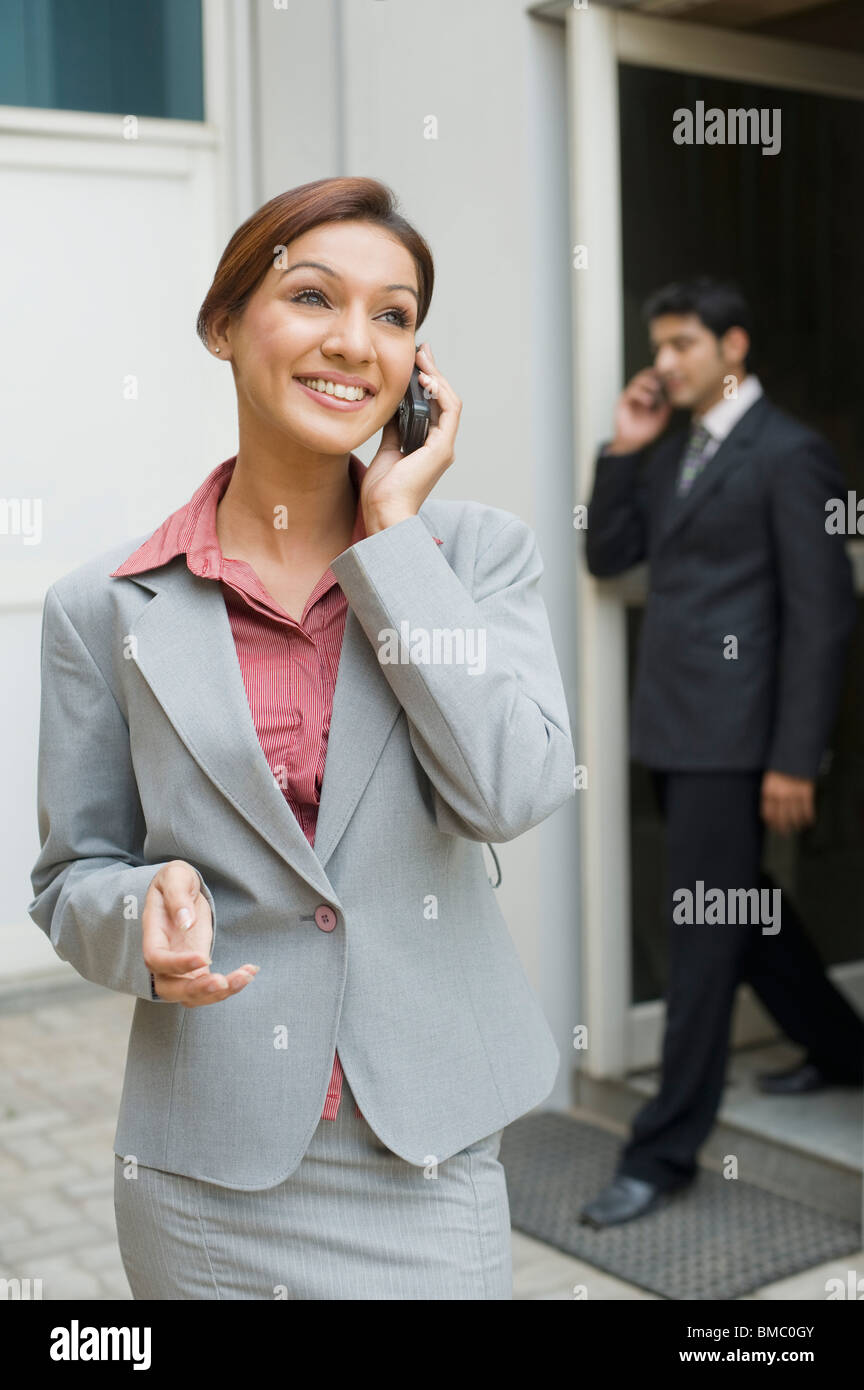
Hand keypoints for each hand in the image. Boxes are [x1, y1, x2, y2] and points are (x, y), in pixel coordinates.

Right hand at [142, 860, 258, 1005]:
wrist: (182, 888)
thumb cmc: (175, 880)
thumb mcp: (175, 877)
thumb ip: (178, 896)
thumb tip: (185, 921)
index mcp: (153, 934)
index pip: (156, 959)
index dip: (177, 964)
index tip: (204, 957)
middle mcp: (164, 957)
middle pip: (170, 989)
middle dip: (197, 990)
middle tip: (223, 982)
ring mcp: (180, 967)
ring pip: (193, 995)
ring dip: (219, 993)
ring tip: (246, 976)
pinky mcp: (197, 969)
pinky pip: (210, 987)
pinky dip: (231, 985)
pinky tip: (250, 971)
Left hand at [360, 342, 460, 532]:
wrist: (384, 512)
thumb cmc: (383, 491)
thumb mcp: (386, 450)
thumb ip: (394, 429)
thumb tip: (391, 407)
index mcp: (429, 446)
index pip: (434, 406)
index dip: (427, 382)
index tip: (416, 363)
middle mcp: (441, 445)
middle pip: (444, 400)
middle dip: (433, 373)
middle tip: (422, 352)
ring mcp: (444, 447)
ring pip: (450, 402)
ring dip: (438, 378)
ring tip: (423, 360)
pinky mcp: (442, 449)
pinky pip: (449, 412)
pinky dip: (441, 392)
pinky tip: (427, 379)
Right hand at [606, 368, 671, 454]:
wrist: (633, 443)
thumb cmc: (645, 432)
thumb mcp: (661, 418)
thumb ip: (666, 407)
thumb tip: (674, 397)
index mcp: (644, 396)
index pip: (650, 379)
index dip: (657, 375)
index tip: (668, 376)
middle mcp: (636, 395)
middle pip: (642, 376)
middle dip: (652, 375)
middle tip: (662, 379)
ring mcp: (628, 398)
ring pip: (636, 381)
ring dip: (647, 383)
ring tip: (656, 388)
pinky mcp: (622, 403)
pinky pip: (631, 392)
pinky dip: (641, 394)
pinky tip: (649, 401)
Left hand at [760, 771, 814, 835]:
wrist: (794, 751)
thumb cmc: (780, 765)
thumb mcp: (769, 777)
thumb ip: (770, 792)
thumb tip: (770, 809)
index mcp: (768, 791)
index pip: (767, 813)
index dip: (771, 822)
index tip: (773, 828)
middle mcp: (780, 794)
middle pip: (781, 817)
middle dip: (783, 827)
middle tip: (785, 833)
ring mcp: (793, 793)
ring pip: (795, 815)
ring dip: (796, 824)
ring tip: (797, 828)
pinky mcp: (806, 791)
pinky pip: (807, 808)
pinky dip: (808, 817)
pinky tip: (809, 821)